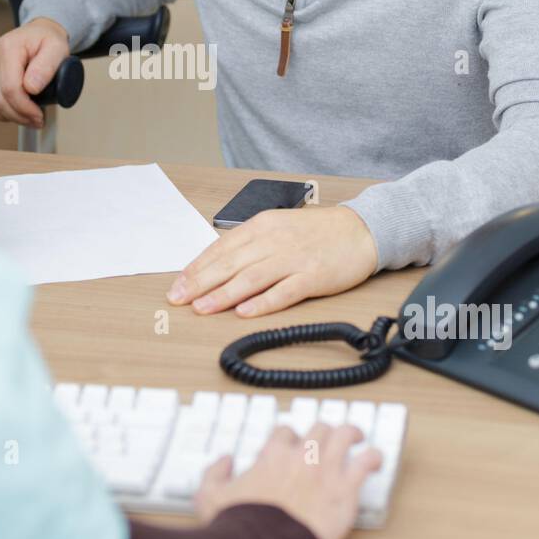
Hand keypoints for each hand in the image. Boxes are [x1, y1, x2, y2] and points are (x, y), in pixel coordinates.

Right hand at [0, 17, 69, 123]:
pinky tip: (5, 109)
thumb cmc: (45, 42)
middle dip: (17, 116)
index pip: (10, 88)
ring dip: (3, 116)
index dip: (25, 109)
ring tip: (21, 115)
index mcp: (8, 48)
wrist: (34, 36)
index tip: (39, 116)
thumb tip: (31, 87)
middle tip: (34, 119)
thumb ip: (47, 67)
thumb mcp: (57, 49)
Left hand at [166, 205, 377, 316]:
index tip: (178, 285)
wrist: (360, 229)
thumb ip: (250, 244)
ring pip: (251, 278)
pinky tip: (244, 312)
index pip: (220, 248)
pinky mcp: (313, 277)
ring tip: (202, 308)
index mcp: (261, 226)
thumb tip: (216, 266)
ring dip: (223, 295)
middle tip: (179, 299)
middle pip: (230, 263)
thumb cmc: (316, 232)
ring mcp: (293, 259)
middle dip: (200, 282)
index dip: (196, 268)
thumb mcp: (277, 227)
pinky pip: (284, 292)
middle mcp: (274, 241)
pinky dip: (263, 303)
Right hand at [195, 422, 381, 538]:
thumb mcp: (209, 497)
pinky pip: (366, 463)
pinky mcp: (345, 489)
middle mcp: (301, 456)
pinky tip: (375, 460)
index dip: (289, 438)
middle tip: (328, 438)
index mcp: (272, 455)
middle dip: (323, 431)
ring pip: (345, 435)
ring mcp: (325, 470)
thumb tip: (224, 460)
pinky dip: (373, 458)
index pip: (284, 432)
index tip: (291, 447)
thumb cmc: (239, 526)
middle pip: (318, 428)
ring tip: (358, 436)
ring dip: (352, 433)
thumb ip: (214, 474)